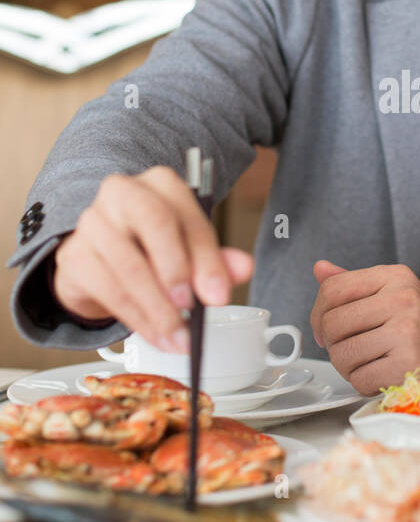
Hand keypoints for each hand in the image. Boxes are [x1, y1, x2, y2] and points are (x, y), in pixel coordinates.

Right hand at [53, 167, 253, 350]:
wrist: (101, 259)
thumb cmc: (151, 247)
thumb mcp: (189, 249)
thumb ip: (216, 258)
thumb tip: (243, 267)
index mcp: (160, 185)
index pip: (186, 213)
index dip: (206, 257)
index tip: (219, 295)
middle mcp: (123, 193)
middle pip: (154, 222)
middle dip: (176, 271)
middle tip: (191, 309)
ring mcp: (93, 222)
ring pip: (129, 266)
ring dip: (158, 309)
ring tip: (179, 336)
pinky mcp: (74, 256)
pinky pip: (108, 291)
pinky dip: (138, 320)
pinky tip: (157, 335)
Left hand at [310, 260, 419, 394]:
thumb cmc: (419, 327)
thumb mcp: (391, 294)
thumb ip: (354, 284)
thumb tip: (320, 269)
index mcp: (395, 276)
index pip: (333, 289)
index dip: (318, 314)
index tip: (323, 330)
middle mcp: (402, 299)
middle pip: (333, 324)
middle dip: (333, 344)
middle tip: (351, 349)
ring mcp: (406, 332)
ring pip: (342, 355)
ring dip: (348, 367)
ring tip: (369, 362)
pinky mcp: (408, 364)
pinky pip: (359, 379)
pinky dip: (364, 383)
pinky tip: (381, 374)